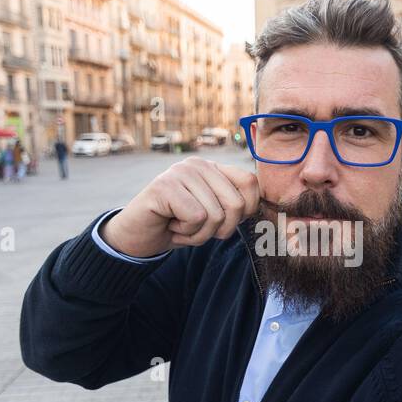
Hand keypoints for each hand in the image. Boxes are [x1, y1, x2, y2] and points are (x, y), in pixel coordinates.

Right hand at [101, 157, 260, 255]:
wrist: (138, 237)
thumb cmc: (177, 226)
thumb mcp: (212, 216)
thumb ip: (234, 206)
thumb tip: (264, 206)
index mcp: (212, 168)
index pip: (250, 182)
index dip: (246, 210)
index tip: (223, 223)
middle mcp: (197, 165)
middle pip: (236, 204)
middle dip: (220, 230)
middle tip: (197, 229)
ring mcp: (179, 173)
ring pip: (216, 215)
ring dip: (199, 234)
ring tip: (180, 227)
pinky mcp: (164, 187)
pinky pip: (196, 218)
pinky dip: (186, 233)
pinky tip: (170, 226)